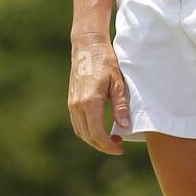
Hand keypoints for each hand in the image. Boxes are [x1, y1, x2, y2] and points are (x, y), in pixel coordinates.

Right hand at [67, 33, 130, 154]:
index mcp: (90, 101)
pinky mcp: (71, 101)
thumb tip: (124, 127)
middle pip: (87, 136)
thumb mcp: (118, 83)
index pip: (96, 134)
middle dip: (103, 146)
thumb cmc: (106, 62)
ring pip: (81, 132)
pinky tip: (100, 129)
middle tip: (119, 146)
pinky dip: (87, 131)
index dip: (108, 146)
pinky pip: (77, 124)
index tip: (120, 148)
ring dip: (94, 140)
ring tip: (111, 139)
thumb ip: (121, 106)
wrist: (87, 47)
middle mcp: (77, 105)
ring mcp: (72, 104)